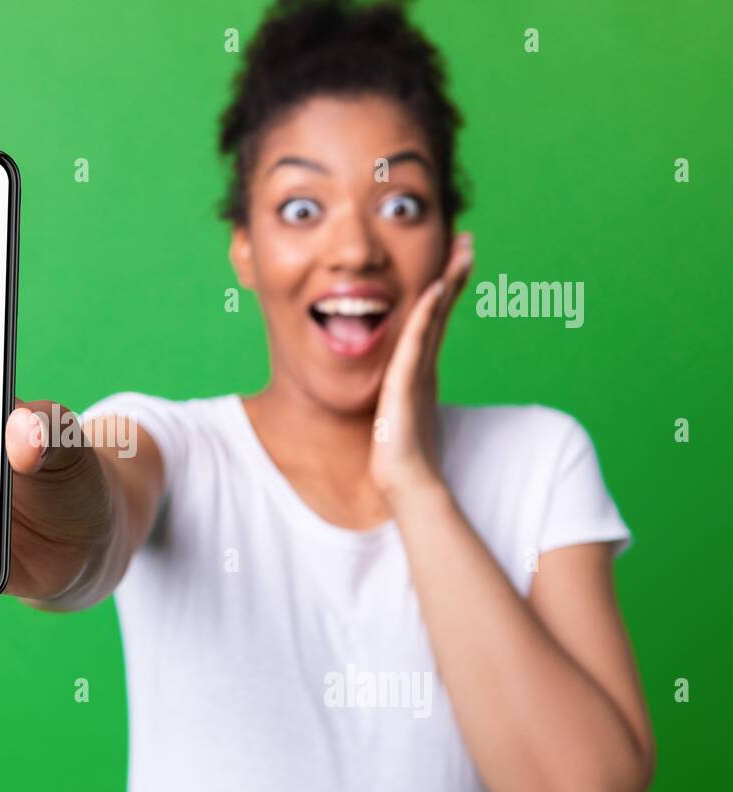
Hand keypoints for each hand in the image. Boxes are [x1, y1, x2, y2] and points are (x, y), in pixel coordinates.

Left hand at [369, 232, 473, 507]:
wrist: (406, 483)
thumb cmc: (399, 454)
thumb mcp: (396, 410)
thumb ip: (397, 391)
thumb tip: (393, 384)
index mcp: (421, 368)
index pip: (433, 318)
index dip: (446, 286)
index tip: (454, 257)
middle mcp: (424, 365)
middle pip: (441, 310)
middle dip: (454, 273)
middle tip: (466, 240)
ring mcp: (419, 373)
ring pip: (433, 319)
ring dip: (446, 283)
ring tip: (459, 251)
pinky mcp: (407, 384)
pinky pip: (415, 343)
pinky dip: (424, 315)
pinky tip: (432, 290)